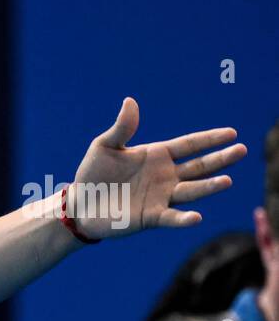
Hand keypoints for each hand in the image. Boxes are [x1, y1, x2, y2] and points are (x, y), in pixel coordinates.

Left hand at [70, 98, 246, 238]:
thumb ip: (122, 128)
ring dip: (208, 187)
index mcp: (157, 156)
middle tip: (241, 150)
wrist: (79, 204)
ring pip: (191, 191)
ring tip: (227, 181)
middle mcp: (165, 176)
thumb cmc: (93, 173)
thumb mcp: (105, 146)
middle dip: (220, 159)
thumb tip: (130, 101)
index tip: (231, 133)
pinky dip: (183, 219)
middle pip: (199, 167)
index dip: (210, 139)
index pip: (189, 145)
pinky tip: (196, 217)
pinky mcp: (151, 217)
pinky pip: (171, 217)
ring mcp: (160, 196)